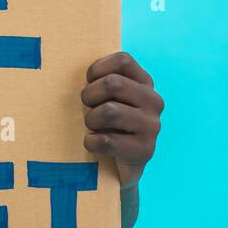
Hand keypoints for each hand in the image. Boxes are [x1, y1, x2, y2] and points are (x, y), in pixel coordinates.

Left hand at [80, 51, 162, 187]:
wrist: (122, 168)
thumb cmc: (109, 124)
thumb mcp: (109, 97)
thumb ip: (102, 81)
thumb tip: (74, 68)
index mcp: (145, 83)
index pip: (123, 60)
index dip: (97, 69)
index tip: (89, 83)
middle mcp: (154, 101)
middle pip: (113, 84)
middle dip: (90, 96)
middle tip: (86, 108)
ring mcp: (152, 126)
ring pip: (109, 111)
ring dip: (91, 120)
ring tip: (92, 127)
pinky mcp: (144, 150)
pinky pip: (106, 140)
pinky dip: (91, 142)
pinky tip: (94, 144)